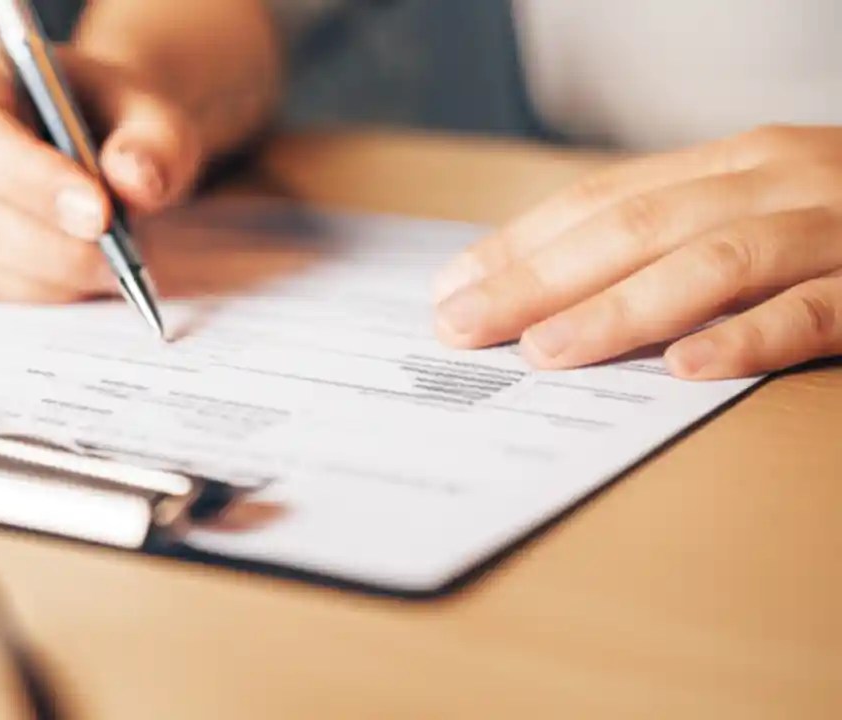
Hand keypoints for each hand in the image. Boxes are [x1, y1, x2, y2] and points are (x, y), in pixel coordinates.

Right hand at [0, 29, 203, 301]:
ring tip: (113, 269)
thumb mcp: (149, 113)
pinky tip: (82, 278)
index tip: (100, 215)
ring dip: (50, 275)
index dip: (31, 178)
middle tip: (119, 259)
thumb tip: (137, 183)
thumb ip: (155, 143)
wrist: (87, 139)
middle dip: (52, 243)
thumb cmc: (108, 118)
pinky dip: (37, 291)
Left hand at [432, 125, 841, 378]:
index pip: (602, 199)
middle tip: (464, 325)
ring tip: (546, 351)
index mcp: (737, 162)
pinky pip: (817, 311)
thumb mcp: (763, 202)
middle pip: (635, 227)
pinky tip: (688, 368)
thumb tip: (556, 284)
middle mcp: (779, 182)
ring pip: (712, 263)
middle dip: (537, 278)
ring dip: (620, 309)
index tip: (453, 287)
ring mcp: (838, 230)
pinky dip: (751, 337)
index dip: (521, 242)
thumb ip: (677, 230)